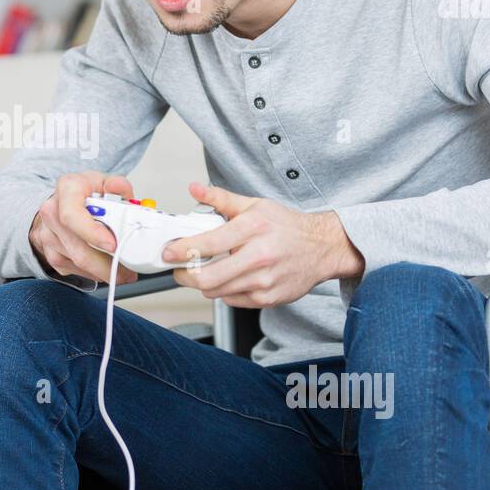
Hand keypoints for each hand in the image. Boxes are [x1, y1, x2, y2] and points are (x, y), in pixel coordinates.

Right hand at [29, 172, 138, 285]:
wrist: (62, 203)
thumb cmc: (84, 192)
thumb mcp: (102, 181)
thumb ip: (117, 185)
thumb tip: (120, 189)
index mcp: (67, 189)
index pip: (72, 215)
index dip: (92, 233)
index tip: (112, 244)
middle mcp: (53, 212)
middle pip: (79, 248)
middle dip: (107, 264)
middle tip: (128, 270)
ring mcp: (49, 236)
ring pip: (78, 263)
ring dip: (104, 270)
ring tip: (121, 269)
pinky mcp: (51, 254)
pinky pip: (75, 270)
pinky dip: (94, 272)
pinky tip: (104, 266)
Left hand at [167, 182, 364, 307]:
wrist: (322, 248)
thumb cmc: (286, 226)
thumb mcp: (254, 205)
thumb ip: (221, 198)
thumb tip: (194, 189)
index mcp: (252, 228)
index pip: (206, 244)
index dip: (180, 250)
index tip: (167, 252)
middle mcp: (258, 256)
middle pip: (206, 278)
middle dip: (183, 275)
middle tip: (179, 268)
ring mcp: (263, 281)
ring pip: (215, 292)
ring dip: (202, 283)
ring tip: (204, 270)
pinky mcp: (268, 298)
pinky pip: (231, 300)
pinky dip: (223, 291)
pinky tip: (229, 277)